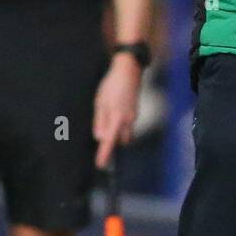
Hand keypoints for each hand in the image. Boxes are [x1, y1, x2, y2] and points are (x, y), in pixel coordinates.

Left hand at [93, 53, 141, 168]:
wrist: (129, 70)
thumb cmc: (112, 85)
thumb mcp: (100, 102)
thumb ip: (100, 121)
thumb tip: (100, 138)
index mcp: (117, 118)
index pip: (110, 141)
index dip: (105, 154)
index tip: (100, 164)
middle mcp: (128, 119)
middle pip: (122, 140)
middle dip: (114, 144)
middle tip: (102, 142)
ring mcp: (133, 115)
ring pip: (126, 132)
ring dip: (117, 133)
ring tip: (106, 120)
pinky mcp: (134, 110)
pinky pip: (127, 124)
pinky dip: (120, 125)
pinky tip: (113, 114)